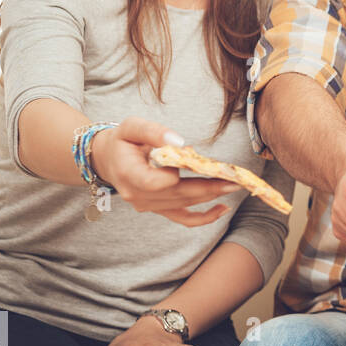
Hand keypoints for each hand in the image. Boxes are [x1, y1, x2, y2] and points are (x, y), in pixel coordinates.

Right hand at [91, 117, 238, 226]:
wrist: (110, 159)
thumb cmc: (123, 141)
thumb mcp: (131, 127)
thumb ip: (153, 131)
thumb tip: (179, 142)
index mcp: (128, 174)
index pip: (155, 182)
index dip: (173, 175)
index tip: (188, 159)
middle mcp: (138, 195)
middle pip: (178, 194)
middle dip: (209, 186)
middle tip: (235, 179)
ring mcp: (149, 206)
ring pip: (185, 204)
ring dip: (212, 196)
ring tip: (235, 184)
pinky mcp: (159, 209)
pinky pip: (183, 218)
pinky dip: (204, 217)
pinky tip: (223, 209)